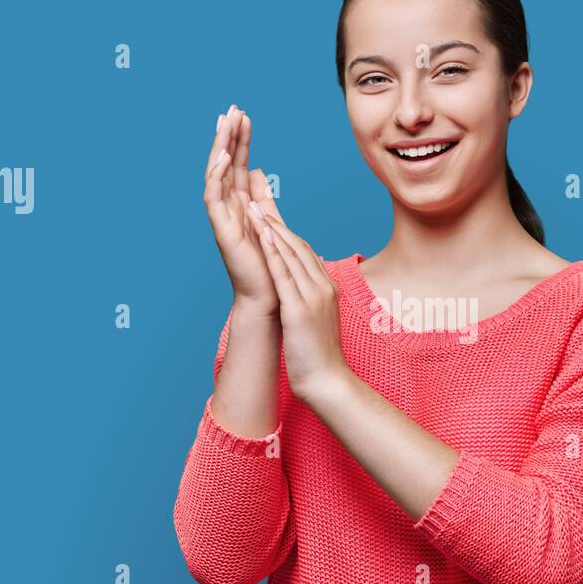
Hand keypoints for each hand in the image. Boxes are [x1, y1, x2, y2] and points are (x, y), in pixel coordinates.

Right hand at [203, 106, 287, 315]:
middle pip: (225, 163)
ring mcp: (222, 217)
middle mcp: (228, 207)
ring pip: (216, 174)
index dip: (240, 140)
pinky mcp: (221, 229)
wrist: (269, 297)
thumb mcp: (269, 220)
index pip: (238, 164)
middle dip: (228, 135)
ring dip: (221, 147)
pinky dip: (216, 175)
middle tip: (233, 108)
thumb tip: (257, 171)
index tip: (244, 115)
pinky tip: (223, 155)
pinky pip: (214, 196)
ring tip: (226, 122)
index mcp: (240, 204)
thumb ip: (262, 197)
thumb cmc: (270, 265)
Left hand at [246, 203, 349, 401]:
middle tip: (257, 202)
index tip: (270, 216)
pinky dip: (273, 252)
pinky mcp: (299, 310)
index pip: (305, 253)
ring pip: (291, 254)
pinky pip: (284, 274)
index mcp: (326, 289)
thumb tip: (299, 293)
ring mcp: (312, 297)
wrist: (328, 381)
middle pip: (298, 246)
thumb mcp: (316, 322)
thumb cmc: (319, 357)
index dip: (286, 232)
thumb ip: (310, 302)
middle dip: (276, 222)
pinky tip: (261, 236)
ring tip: (254, 209)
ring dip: (271, 229)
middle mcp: (322, 287)